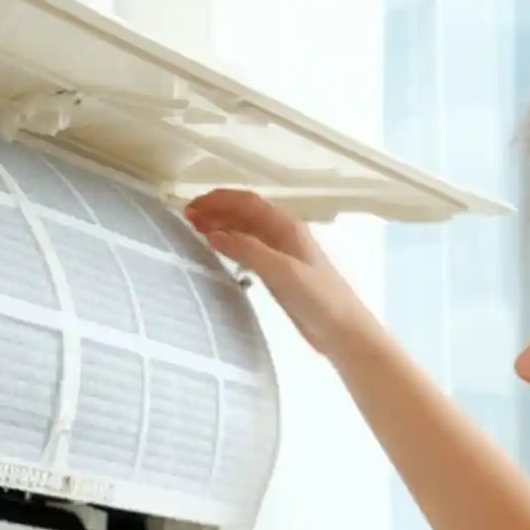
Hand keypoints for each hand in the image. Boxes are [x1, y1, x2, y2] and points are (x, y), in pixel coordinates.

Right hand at [184, 189, 377, 356]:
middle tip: (187, 219)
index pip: (247, 202)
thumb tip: (212, 233)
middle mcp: (282, 233)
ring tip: (195, 230)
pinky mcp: (278, 271)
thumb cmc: (317, 297)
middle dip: (216, 211)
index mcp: (286, 226)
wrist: (342, 329)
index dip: (218, 200)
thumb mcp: (281, 270)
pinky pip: (248, 248)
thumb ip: (247, 249)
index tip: (191, 207)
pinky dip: (230, 244)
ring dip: (221, 226)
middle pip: (244, 213)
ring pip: (245, 230)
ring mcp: (281, 252)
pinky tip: (218, 251)